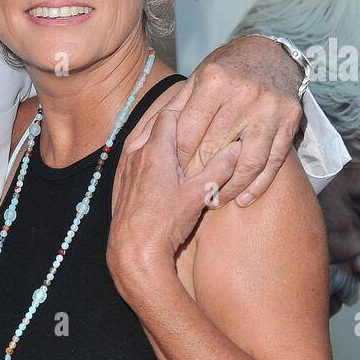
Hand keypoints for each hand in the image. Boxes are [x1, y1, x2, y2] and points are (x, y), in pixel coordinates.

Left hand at [107, 107, 240, 291]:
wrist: (133, 251)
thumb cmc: (165, 223)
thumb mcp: (199, 194)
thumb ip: (220, 168)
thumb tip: (238, 148)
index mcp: (154, 149)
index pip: (171, 112)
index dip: (189, 109)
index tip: (206, 109)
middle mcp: (135, 153)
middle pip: (157, 125)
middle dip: (178, 123)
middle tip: (199, 122)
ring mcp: (125, 167)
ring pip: (146, 141)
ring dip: (164, 139)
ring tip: (185, 142)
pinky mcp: (121, 182)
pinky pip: (137, 158)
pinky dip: (151, 155)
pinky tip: (165, 165)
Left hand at [122, 37, 302, 207]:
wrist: (272, 52)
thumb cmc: (226, 68)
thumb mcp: (196, 81)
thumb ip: (171, 111)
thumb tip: (137, 140)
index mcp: (213, 82)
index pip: (188, 132)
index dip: (177, 158)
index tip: (168, 177)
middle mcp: (242, 95)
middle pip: (214, 148)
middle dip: (198, 176)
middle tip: (186, 195)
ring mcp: (268, 109)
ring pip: (247, 161)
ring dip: (230, 187)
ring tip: (216, 201)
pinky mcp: (289, 121)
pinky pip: (272, 161)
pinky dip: (258, 184)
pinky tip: (244, 198)